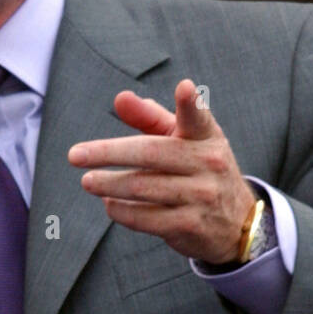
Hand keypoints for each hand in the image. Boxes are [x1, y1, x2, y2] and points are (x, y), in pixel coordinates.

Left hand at [68, 78, 255, 262]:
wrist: (237, 224)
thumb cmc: (199, 170)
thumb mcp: (184, 140)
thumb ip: (150, 118)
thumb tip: (120, 99)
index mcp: (206, 137)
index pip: (200, 117)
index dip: (192, 103)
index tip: (185, 88)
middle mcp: (208, 164)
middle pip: (150, 153)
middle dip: (108, 153)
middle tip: (75, 155)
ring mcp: (201, 196)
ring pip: (141, 187)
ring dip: (108, 185)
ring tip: (87, 181)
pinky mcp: (190, 226)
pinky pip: (144, 218)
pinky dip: (121, 210)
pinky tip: (109, 204)